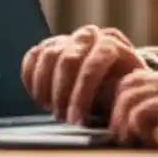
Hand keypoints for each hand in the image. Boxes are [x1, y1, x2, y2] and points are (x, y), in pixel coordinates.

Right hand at [21, 25, 147, 123]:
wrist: (114, 78)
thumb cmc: (122, 90)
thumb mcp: (125, 94)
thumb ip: (116, 96)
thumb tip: (107, 107)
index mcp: (112, 44)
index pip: (94, 63)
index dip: (83, 93)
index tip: (77, 120)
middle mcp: (89, 36)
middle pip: (68, 60)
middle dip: (62, 94)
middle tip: (62, 118)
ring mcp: (68, 39)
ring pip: (48, 56)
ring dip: (45, 88)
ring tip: (52, 110)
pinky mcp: (48, 46)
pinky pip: (33, 57)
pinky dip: (32, 78)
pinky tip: (39, 97)